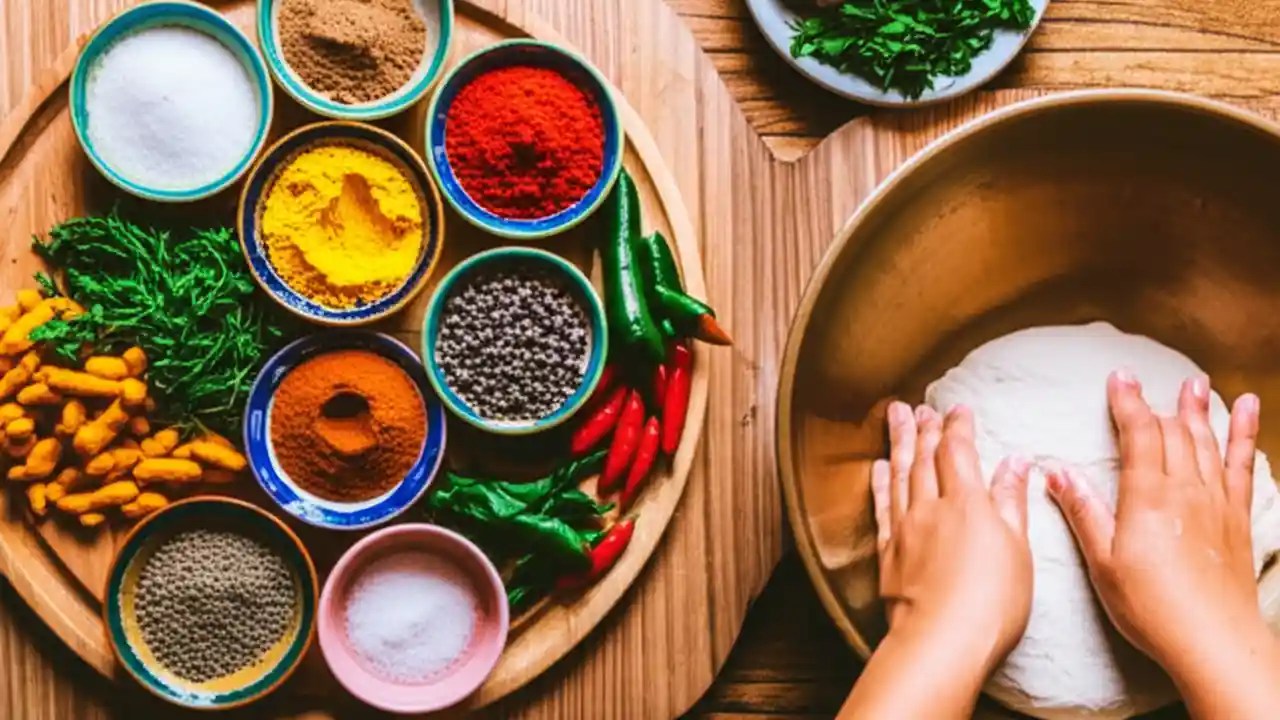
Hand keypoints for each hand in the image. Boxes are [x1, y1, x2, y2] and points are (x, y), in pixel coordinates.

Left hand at [840, 402, 1030, 718]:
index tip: (958, 408)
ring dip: (899, 443)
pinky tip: (879, 468)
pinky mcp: (888, 552)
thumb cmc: (992, 601)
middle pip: (924, 458)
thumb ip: (1012, 501)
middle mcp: (931, 508)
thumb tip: (1016, 462)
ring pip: (899, 475)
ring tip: (895, 417)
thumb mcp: (1018, 548)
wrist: (942, 641)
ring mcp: (906, 529)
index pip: (959, 452)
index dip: (958, 427)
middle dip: (923, 428)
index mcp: (968, 503)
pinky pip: (882, 506)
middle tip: (918, 405)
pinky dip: (880, 482)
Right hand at [1046, 371, 1279, 717]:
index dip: (1127, 402)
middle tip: (1146, 378)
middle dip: (1157, 403)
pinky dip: (1245, 435)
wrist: (1213, 640)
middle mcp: (1185, 490)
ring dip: (1199, 409)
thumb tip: (1056, 472)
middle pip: (1173, 432)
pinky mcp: (1237, 518)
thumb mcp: (1103, 561)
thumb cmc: (1151, 607)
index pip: (1138, 433)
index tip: (1118, 377)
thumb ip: (1083, 511)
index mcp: (1147, 497)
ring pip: (1207, 442)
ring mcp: (1216, 501)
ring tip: (1195, 382)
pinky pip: (1242, 465)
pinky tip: (1247, 412)